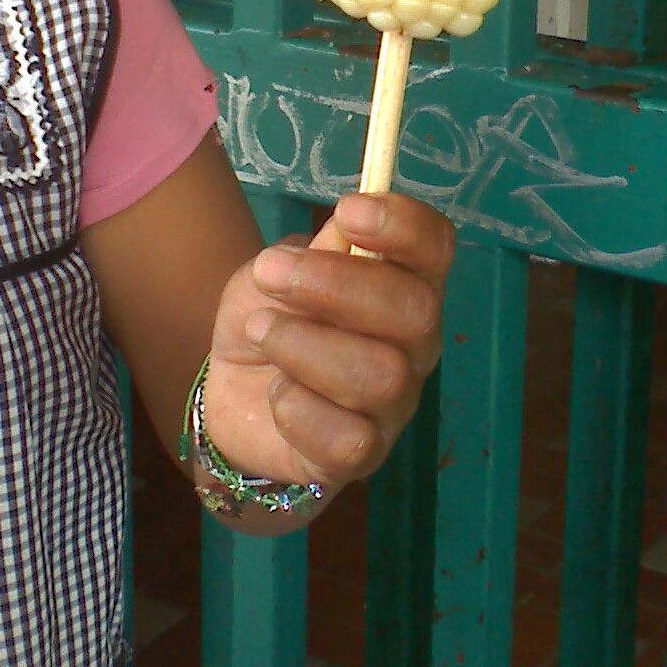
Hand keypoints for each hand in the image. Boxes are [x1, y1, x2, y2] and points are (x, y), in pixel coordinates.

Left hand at [201, 193, 454, 494]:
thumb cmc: (271, 314)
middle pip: (417, 310)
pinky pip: (350, 438)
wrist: (231, 387)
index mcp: (404, 282)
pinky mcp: (362, 455)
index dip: (404, 226)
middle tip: (270, 272)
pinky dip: (300, 409)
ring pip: (382, 376)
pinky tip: (277, 393)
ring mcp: (394, 403)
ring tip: (259, 330)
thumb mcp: (279, 268)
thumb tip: (344, 228)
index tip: (347, 211)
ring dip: (305, 346)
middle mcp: (415, 344)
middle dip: (338, 285)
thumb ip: (315, 249)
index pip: (436, 247)